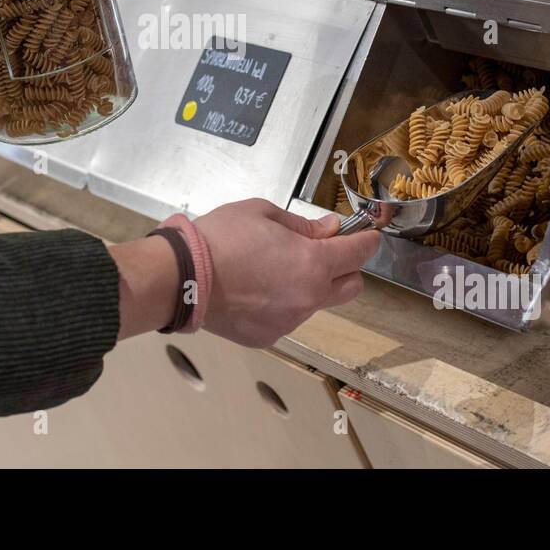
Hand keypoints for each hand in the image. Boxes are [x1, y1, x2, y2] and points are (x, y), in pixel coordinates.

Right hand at [195, 199, 381, 347]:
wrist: (183, 277)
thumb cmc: (219, 240)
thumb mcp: (263, 213)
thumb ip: (303, 225)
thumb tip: (328, 230)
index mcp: (313, 263)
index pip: (358, 254)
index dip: (366, 242)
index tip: (367, 237)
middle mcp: (308, 297)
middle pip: (351, 287)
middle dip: (345, 269)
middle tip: (323, 253)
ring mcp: (289, 321)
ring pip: (315, 303)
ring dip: (308, 287)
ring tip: (272, 270)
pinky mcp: (269, 336)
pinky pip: (287, 318)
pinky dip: (280, 304)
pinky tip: (254, 289)